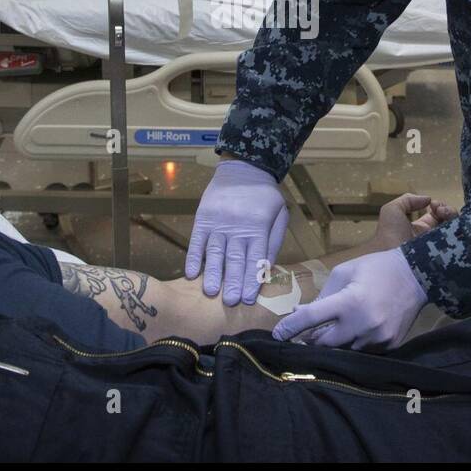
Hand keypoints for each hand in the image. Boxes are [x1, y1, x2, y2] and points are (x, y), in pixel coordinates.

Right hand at [185, 159, 288, 305]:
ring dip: (212, 273)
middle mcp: (237, 226)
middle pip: (235, 258)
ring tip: (211, 292)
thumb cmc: (264, 196)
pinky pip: (197, 240)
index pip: (256, 258)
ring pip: (215, 251)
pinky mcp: (203, 218)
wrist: (243, 168)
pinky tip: (191, 273)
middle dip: (233, 281)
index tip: (248, 299)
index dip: (252, 279)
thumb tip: (266, 268)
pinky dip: (193, 257)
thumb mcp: (280, 214)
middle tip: (230, 302)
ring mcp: (218, 222)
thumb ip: (274, 240)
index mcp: (258, 227)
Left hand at [272, 247, 428, 350]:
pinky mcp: (388, 346)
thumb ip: (322, 295)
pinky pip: (361, 352)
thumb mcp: (345, 272)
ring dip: (332, 343)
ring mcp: (376, 339)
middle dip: (311, 340)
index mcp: (348, 302)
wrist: (417, 277)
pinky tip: (354, 331)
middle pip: (323, 344)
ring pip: (342, 351)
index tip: (277, 336)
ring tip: (334, 328)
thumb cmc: (376, 268)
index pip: (310, 320)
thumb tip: (299, 312)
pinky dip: (352, 344)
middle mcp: (361, 324)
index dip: (290, 328)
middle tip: (305, 334)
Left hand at [374, 193, 457, 247]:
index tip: (433, 203)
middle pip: (447, 220)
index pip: (436, 216)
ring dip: (451, 214)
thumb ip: (408, 200)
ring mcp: (441, 245)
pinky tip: (447, 219)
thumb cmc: (390, 233)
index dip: (437, 207)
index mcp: (419, 228)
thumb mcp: (392, 210)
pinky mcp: (449, 251)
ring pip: (454, 227)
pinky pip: (459, 237)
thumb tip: (428, 199)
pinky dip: (456, 224)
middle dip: (446, 210)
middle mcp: (432, 237)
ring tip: (443, 212)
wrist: (394, 256)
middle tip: (440, 209)